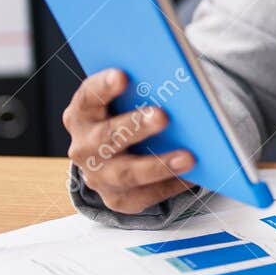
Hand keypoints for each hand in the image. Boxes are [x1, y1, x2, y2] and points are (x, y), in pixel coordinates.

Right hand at [64, 69, 194, 214]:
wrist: (109, 160)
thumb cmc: (123, 119)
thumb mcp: (123, 103)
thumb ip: (140, 92)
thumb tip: (177, 87)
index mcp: (82, 114)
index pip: (89, 97)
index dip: (104, 86)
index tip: (123, 76)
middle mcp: (84, 146)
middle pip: (107, 137)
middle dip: (135, 127)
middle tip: (162, 116)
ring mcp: (98, 176)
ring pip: (126, 173)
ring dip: (158, 165)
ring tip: (188, 157)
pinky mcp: (116, 199)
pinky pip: (144, 195)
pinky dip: (170, 186)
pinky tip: (192, 176)